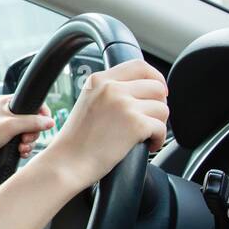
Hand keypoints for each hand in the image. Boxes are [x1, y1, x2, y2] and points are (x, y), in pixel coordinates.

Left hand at [0, 94, 54, 179]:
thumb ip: (33, 122)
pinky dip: (25, 148)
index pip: (32, 102)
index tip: (45, 123)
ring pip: (30, 133)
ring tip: (21, 147)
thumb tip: (50, 122)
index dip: (41, 113)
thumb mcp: (11, 126)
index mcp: (7, 102)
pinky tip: (20, 153)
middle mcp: (8, 113)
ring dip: (29, 142)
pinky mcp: (9, 139)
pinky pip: (25, 142)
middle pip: (34, 120)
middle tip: (25, 138)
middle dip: (33, 132)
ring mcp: (9, 127)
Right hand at [42, 59, 168, 189]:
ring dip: (159, 124)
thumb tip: (141, 91)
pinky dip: (158, 139)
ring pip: (162, 108)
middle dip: (158, 105)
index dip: (155, 78)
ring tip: (146, 136)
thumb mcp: (87, 103)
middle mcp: (111, 88)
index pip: (139, 66)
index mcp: (99, 80)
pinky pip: (161, 128)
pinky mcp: (135, 124)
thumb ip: (109, 92)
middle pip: (156, 87)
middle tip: (151, 120)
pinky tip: (147, 146)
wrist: (67, 163)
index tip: (158, 92)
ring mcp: (124, 105)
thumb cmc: (76, 141)